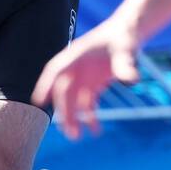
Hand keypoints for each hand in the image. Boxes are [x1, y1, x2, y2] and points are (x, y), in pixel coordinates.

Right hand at [32, 17, 141, 140]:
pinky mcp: (93, 84)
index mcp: (77, 55)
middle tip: (69, 132)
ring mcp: (84, 77)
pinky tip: (96, 130)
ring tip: (77, 136)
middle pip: (64, 91)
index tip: (38, 101)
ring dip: (73, 117)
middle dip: (64, 111)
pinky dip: (90, 117)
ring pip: (73, 101)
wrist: (130, 33)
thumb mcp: (125, 49)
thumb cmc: (124, 36)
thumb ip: (125, 65)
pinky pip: (87, 103)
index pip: (56, 70)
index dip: (46, 85)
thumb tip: (132, 80)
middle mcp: (76, 68)